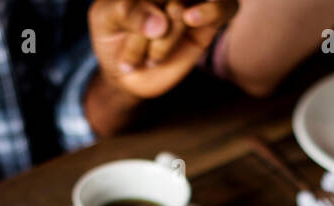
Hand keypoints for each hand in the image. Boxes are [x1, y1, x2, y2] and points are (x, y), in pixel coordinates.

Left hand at [89, 0, 235, 99]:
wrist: (127, 71)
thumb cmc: (114, 36)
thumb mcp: (105, 19)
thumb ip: (127, 11)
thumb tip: (162, 22)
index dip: (135, 13)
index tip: (120, 36)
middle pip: (168, 0)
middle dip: (145, 33)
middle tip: (131, 59)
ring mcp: (192, 0)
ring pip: (185, 8)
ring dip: (163, 41)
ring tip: (151, 59)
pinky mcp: (211, 20)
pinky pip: (228, 6)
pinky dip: (213, 10)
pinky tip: (191, 17)